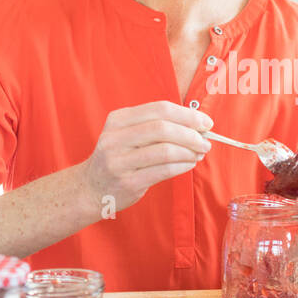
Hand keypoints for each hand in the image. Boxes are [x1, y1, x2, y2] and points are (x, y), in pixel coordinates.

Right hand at [81, 100, 211, 211]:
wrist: (91, 188)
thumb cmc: (119, 158)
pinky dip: (182, 166)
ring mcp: (119, 161)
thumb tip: (197, 125)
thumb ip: (156, 126)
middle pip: (163, 128)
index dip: (187, 114)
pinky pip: (163, 170)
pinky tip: (189, 164)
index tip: (206, 123)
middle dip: (191, 133)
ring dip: (189, 151)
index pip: (159, 109)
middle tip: (206, 141)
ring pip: (165, 150)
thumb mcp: (127, 134)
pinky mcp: (128, 182)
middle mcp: (115, 138)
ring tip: (199, 154)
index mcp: (118, 119)